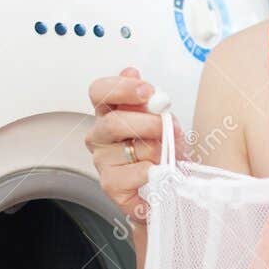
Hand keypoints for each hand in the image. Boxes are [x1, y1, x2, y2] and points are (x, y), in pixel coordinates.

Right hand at [85, 67, 187, 228]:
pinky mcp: (111, 185)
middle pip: (114, 122)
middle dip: (149, 124)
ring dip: (159, 151)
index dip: (122, 88)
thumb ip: (150, 101)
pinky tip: (158, 175)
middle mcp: (99, 136)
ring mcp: (102, 161)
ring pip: (133, 149)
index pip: (99, 91)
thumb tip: (141, 82)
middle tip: (168, 128)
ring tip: (166, 157)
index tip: (148, 92)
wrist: (169, 183)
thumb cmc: (161, 149)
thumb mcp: (161, 119)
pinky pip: (138, 174)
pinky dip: (156, 173)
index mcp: (108, 113)